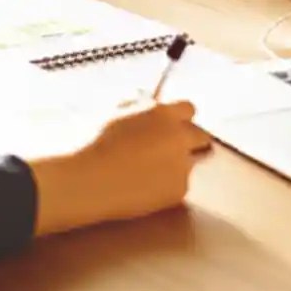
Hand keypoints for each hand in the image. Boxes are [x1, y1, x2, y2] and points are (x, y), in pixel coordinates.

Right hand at [28, 99, 211, 236]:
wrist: (90, 181)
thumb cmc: (93, 145)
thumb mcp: (114, 113)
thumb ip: (136, 105)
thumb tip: (143, 101)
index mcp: (163, 113)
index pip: (188, 108)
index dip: (179, 117)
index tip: (173, 124)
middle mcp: (179, 136)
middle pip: (200, 136)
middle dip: (188, 141)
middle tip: (168, 150)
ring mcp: (182, 164)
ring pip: (190, 162)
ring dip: (175, 165)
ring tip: (146, 172)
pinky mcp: (180, 189)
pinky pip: (179, 185)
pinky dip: (167, 187)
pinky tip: (144, 187)